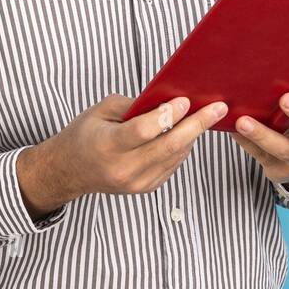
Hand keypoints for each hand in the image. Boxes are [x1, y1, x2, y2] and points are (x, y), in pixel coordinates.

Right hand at [17, 94, 228, 219]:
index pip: (143, 131)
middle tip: (219, 108)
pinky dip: (182, 147)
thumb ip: (133, 105)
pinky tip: (188, 133)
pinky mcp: (145, 188)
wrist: (69, 171)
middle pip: (169, 145)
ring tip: (209, 115)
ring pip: (175, 156)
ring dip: (193, 134)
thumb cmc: (85, 134)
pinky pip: (172, 165)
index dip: (167, 115)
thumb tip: (168, 100)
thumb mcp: (100, 110)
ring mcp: (136, 182)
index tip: (185, 100)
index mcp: (107, 145)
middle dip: (197, 124)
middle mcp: (123, 168)